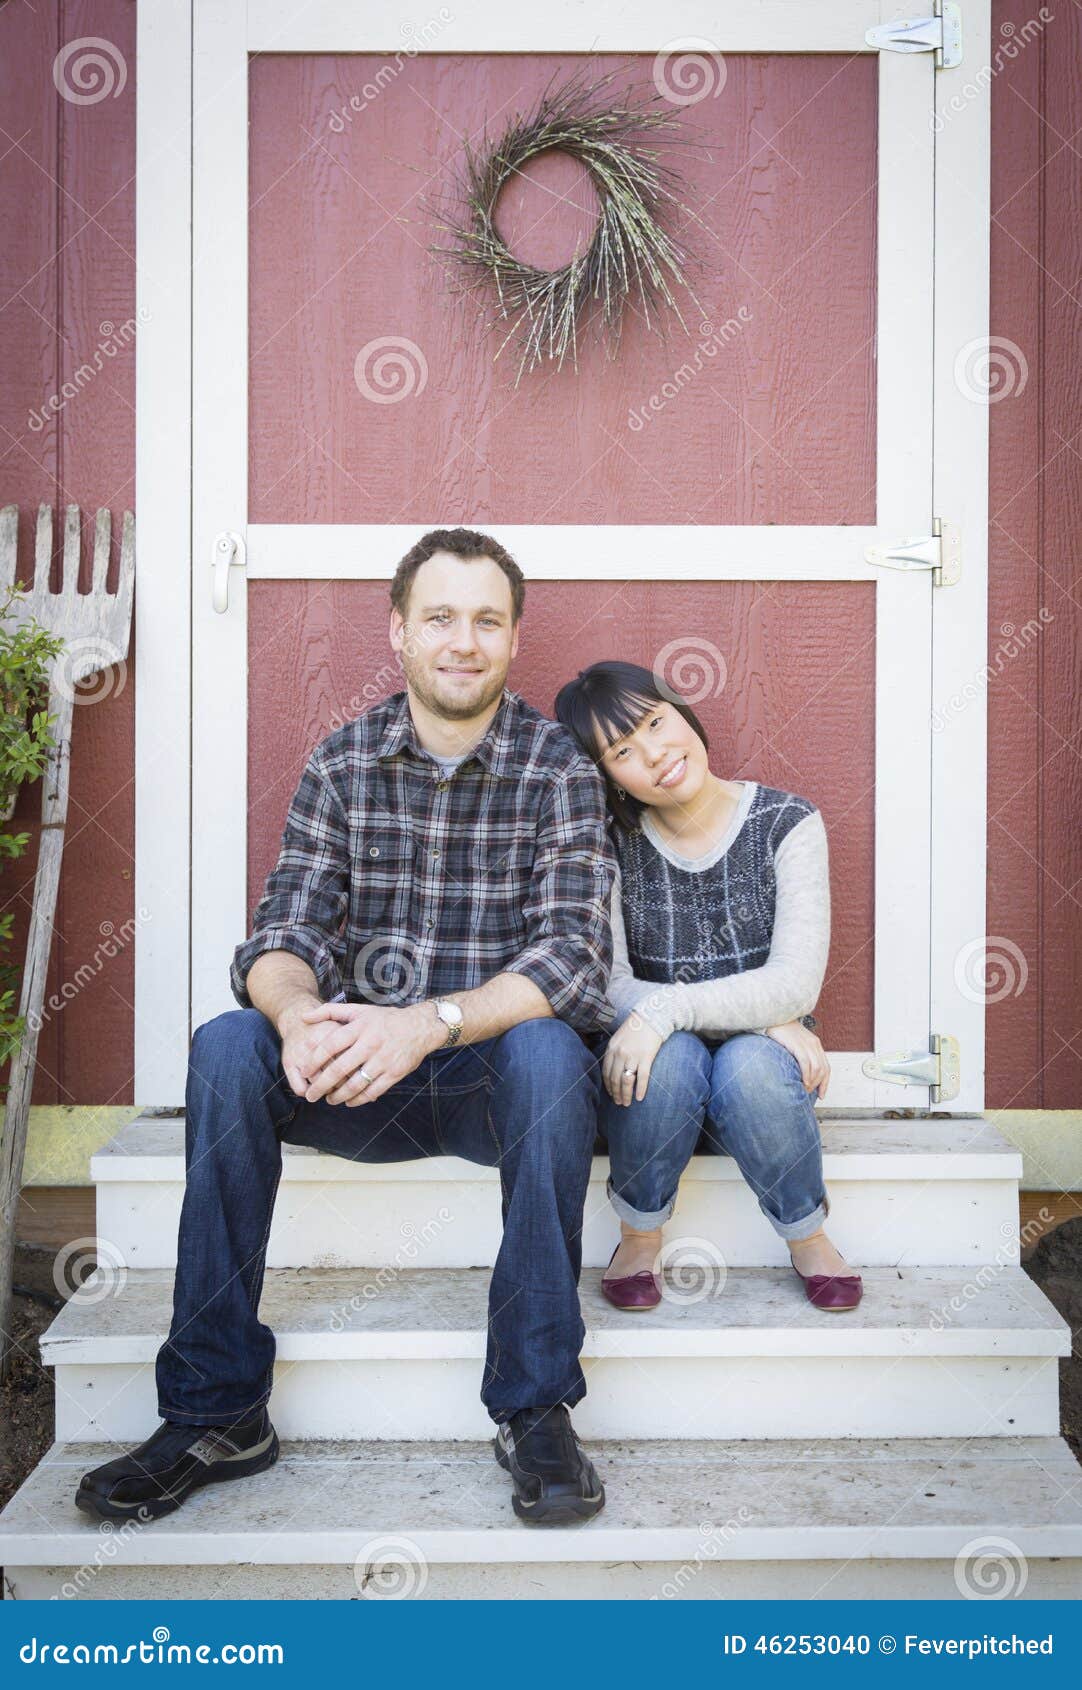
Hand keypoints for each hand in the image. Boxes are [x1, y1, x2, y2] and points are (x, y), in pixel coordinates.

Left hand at [280, 1001, 438, 1106]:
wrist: (420, 1027)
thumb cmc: (385, 1019)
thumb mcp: (359, 1010)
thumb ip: (330, 1011)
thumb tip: (304, 1016)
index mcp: (359, 1028)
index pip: (330, 1045)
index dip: (314, 1061)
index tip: (304, 1072)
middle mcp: (370, 1044)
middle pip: (339, 1069)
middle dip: (321, 1085)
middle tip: (311, 1095)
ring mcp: (383, 1060)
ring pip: (355, 1084)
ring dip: (338, 1096)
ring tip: (329, 1100)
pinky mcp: (394, 1073)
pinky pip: (372, 1092)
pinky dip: (358, 1100)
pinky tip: (349, 1102)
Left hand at [602, 1009, 665, 1105]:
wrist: (652, 1016)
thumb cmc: (636, 1027)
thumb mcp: (618, 1038)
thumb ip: (613, 1052)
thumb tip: (612, 1069)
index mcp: (611, 1048)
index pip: (606, 1072)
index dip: (608, 1086)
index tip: (611, 1094)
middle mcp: (620, 1053)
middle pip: (615, 1079)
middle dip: (616, 1094)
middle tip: (618, 1103)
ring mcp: (633, 1056)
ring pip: (626, 1081)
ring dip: (626, 1095)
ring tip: (627, 1103)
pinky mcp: (646, 1057)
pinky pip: (642, 1078)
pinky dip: (641, 1089)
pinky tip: (640, 1098)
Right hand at [764, 1020, 829, 1099]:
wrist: (772, 1016)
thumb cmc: (780, 1031)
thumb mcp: (794, 1042)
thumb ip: (800, 1054)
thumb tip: (799, 1072)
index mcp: (815, 1044)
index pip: (826, 1067)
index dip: (825, 1083)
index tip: (821, 1095)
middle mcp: (814, 1044)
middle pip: (823, 1070)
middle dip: (818, 1085)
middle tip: (808, 1093)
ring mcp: (807, 1044)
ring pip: (817, 1069)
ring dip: (811, 1082)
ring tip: (803, 1089)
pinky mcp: (798, 1045)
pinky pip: (806, 1064)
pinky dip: (806, 1075)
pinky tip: (802, 1081)